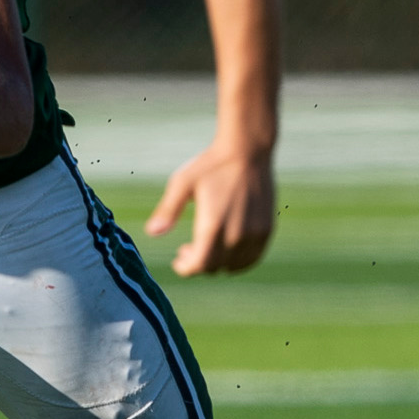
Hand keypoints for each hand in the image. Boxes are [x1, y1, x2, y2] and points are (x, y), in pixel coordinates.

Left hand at [146, 140, 275, 275]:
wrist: (247, 150)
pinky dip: (238, 260)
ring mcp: (255, 234)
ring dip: (219, 263)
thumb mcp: (182, 183)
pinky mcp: (266, 229)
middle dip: (199, 264)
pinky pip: (252, 258)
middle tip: (188, 249)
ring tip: (209, 248)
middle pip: (215, 268)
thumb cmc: (211, 165)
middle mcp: (236, 234)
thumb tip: (152, 232)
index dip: (186, 268)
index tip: (178, 260)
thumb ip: (168, 210)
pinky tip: (228, 247)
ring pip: (234, 266)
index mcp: (213, 225)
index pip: (199, 265)